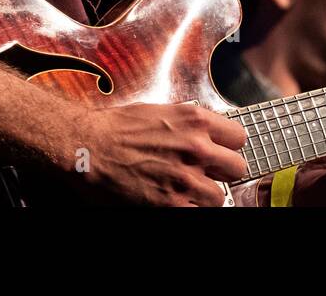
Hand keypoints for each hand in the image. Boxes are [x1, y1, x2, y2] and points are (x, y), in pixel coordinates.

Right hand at [65, 102, 248, 205]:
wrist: (87, 146)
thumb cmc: (116, 128)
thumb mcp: (161, 112)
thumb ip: (189, 124)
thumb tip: (208, 134)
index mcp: (195, 121)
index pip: (239, 137)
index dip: (228, 147)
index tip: (218, 152)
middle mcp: (196, 148)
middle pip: (237, 168)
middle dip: (221, 172)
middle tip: (204, 174)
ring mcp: (186, 178)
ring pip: (219, 196)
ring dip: (203, 195)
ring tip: (183, 190)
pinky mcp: (172, 204)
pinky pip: (199, 212)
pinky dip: (189, 209)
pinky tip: (173, 201)